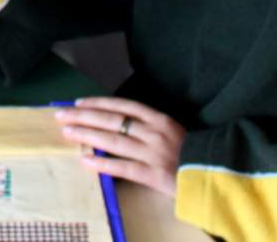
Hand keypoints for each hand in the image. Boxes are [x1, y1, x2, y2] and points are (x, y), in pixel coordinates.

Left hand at [54, 96, 183, 196]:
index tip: (78, 103)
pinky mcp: (152, 174)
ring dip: (87, 135)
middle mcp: (153, 131)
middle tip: (61, 115)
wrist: (215, 174)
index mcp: (158, 118)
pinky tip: (85, 160)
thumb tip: (115, 122)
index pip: (123, 106)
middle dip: (84, 116)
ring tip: (67, 132)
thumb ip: (147, 126)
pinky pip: (122, 167)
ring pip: (113, 141)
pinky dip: (102, 163)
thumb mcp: (171, 131)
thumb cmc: (191, 152)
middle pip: (112, 120)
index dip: (98, 103)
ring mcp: (152, 152)